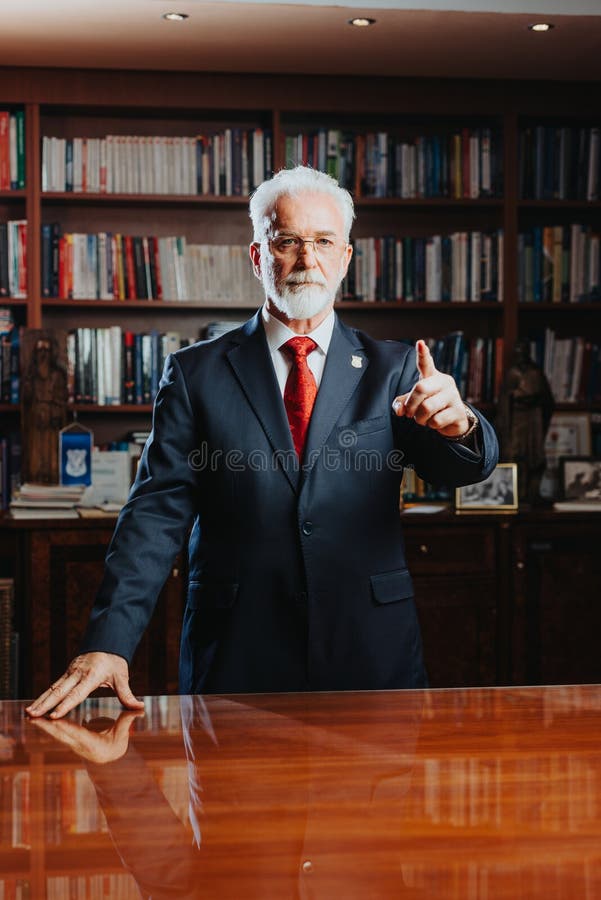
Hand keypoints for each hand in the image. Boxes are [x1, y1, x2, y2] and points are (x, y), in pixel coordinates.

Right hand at [25, 652, 144, 719]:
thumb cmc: (114, 660)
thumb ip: (127, 694)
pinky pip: (53, 686)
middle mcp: (78, 674)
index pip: (77, 693)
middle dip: (46, 704)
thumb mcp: (122, 676)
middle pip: (59, 691)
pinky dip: (44, 696)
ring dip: (41, 701)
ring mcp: (70, 673)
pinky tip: (35, 705)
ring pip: (53, 688)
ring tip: (29, 712)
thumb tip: (139, 706)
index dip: (66, 705)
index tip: (55, 715)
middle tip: (33, 714)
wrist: (107, 641)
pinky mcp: (67, 673)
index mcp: (91, 676)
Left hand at [29, 709, 143, 763]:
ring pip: (56, 733)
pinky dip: (47, 726)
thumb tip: (141, 708)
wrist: (110, 757)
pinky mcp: (69, 741)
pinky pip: (57, 732)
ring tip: (30, 716)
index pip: (76, 733)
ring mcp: (73, 744)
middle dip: (46, 726)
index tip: (53, 720)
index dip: (64, 726)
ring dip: (43, 725)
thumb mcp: (123, 732)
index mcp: (92, 744)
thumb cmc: (118, 743)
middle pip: (61, 734)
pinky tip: (38, 719)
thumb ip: (127, 720)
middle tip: (32, 718)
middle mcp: (80, 745)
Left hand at [392, 339, 469, 438]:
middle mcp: (444, 382)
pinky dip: (431, 425)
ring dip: (420, 418)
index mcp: (432, 376)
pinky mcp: (458, 410)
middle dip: (411, 404)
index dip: (422, 354)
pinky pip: (436, 420)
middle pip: (420, 388)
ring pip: (427, 407)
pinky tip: (435, 422)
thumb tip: (400, 410)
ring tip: (422, 419)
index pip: (426, 364)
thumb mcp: (415, 402)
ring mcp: (453, 395)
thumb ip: (402, 403)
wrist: (453, 420)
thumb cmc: (431, 406)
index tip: (420, 343)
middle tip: (409, 413)